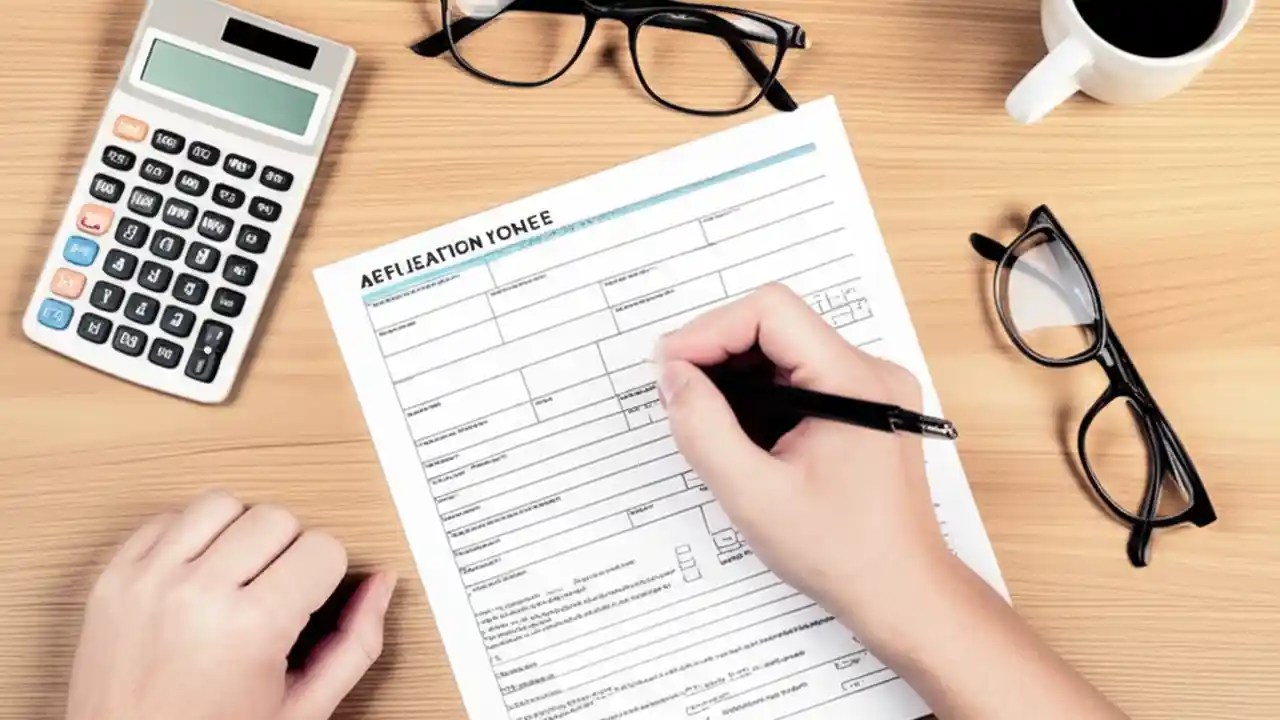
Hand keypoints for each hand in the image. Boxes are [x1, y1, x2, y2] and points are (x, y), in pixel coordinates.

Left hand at [65, 491, 396, 719]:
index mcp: (250, 629)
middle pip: (277, 517)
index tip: (311, 602)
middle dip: (289, 552)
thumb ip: (355, 644)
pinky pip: (165, 518)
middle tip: (277, 594)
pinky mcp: (113, 579)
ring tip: (238, 576)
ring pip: (221, 503)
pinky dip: (188, 537)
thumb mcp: (302, 709)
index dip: (328, 576)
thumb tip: (381, 584)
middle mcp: (195, 595)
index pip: (324, 547)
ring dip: (239, 532)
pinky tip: (200, 573)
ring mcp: (148, 582)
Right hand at [656, 284, 953, 642]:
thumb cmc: (843, 552)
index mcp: (853, 382)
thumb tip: (672, 376)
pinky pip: (800, 377)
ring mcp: (869, 390)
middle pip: (777, 324)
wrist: (901, 592)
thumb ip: (704, 428)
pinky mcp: (862, 409)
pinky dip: (759, 393)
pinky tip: (736, 430)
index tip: (671, 366)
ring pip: (786, 350)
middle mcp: (869, 373)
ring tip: (699, 412)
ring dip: (736, 372)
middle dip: (718, 349)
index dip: (710, 330)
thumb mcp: (754, 494)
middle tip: (674, 390)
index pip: (771, 312)